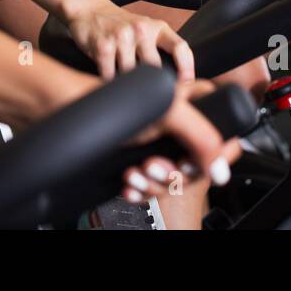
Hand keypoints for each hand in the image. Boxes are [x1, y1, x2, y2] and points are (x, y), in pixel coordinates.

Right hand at [63, 0, 193, 81]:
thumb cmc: (120, 24)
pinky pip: (110, 74)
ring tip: (120, 79)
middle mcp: (142, 30)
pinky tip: (107, 74)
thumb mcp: (146, 29)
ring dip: (125, 82)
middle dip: (149, 82)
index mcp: (157, 28)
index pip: (180, 48)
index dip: (186, 68)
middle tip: (144, 90)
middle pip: (154, 68)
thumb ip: (159, 48)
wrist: (89, 9)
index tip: (186, 84)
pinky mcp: (103, 45)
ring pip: (131, 74)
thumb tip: (175, 80)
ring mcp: (122, 36)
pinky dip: (108, 79)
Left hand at [120, 79, 240, 203]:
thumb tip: (221, 170)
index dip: (215, 153)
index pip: (222, 131)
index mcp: (189, 105)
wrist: (68, 110)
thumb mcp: (166, 113)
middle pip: (197, 162)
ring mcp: (156, 143)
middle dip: (176, 174)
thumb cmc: (109, 101)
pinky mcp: (138, 159)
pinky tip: (130, 184)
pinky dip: (141, 189)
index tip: (193, 162)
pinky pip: (151, 185)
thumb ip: (202, 137)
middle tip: (156, 167)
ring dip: (155, 184)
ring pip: (173, 177)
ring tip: (137, 174)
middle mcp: (175, 123)